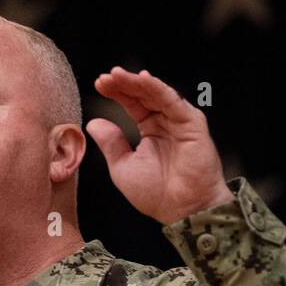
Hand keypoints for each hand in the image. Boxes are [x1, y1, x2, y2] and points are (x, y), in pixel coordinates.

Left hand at [85, 67, 233, 224]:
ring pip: (156, 93)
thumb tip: (93, 123)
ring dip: (136, 82)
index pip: (132, 105)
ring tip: (116, 75)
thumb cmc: (156, 194)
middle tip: (105, 77)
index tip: (99, 84)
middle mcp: (165, 122)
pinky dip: (156, 88)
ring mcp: (179, 121)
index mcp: (150, 131)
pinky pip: (172, 100)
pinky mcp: (192, 123)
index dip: (116, 93)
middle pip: (143, 95)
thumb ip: (111, 144)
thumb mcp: (123, 167)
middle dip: (123, 84)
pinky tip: (142, 80)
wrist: (182, 210)